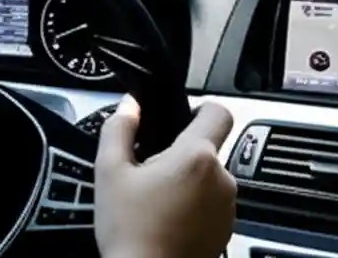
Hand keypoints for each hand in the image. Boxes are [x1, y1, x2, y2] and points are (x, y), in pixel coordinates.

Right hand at [94, 96, 235, 257]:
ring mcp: (227, 208)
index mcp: (196, 157)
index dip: (199, 108)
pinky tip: (168, 219)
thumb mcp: (110, 172)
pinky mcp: (226, 230)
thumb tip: (130, 105)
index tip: (180, 118)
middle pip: (208, 149)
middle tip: (150, 172)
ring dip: (189, 181)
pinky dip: (195, 206)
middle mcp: (222, 180)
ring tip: (156, 200)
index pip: (218, 111)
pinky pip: (213, 204)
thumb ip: (119, 129)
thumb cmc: (130, 231)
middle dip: (181, 154)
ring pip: (210, 178)